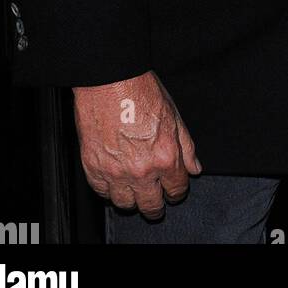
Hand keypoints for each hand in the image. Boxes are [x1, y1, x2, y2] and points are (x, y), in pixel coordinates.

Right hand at [73, 70, 201, 216]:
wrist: (109, 80)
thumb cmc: (141, 91)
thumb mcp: (174, 116)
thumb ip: (186, 147)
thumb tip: (193, 168)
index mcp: (165, 157)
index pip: (176, 190)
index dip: (177, 192)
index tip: (174, 190)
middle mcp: (141, 170)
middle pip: (151, 206)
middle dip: (156, 206)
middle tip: (155, 202)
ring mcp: (115, 172)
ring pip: (125, 204)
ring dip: (132, 199)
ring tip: (135, 191)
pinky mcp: (93, 168)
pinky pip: (101, 192)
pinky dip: (108, 189)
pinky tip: (115, 180)